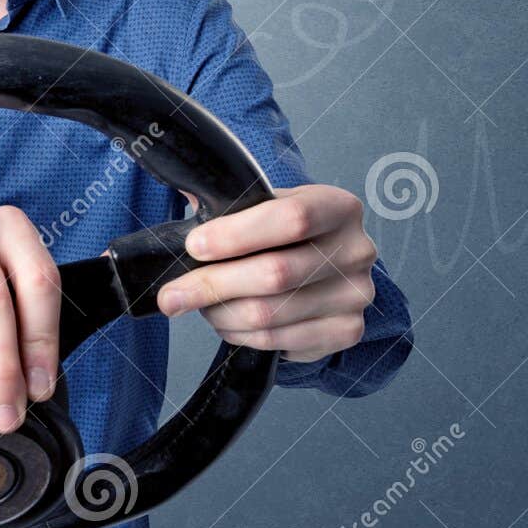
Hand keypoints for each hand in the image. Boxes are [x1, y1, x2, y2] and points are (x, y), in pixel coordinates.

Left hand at [159, 184, 376, 362]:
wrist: (325, 266)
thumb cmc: (284, 233)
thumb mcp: (266, 205)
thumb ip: (229, 201)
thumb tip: (182, 187)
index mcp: (339, 207)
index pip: (291, 218)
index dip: (236, 235)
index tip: (193, 246)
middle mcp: (356, 250)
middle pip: (275, 274)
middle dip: (210, 285)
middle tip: (170, 295)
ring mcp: (357, 295)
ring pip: (269, 314)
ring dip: (219, 312)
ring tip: (196, 304)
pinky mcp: (347, 331)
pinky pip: (276, 341)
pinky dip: (238, 334)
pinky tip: (224, 321)